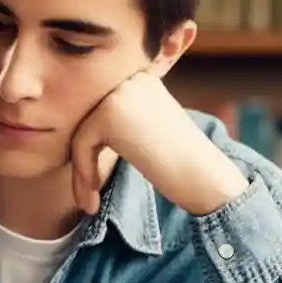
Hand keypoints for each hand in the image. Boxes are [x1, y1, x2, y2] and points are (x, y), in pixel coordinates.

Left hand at [71, 70, 248, 216]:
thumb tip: (77, 131)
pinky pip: (81, 144)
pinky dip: (84, 175)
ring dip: (81, 172)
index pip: (99, 112)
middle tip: (87, 196)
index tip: (93, 183)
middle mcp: (131, 78)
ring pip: (81, 134)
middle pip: (87, 121)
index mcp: (141, 79)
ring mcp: (121, 92)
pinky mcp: (111, 111)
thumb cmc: (178, 164)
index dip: (91, 149)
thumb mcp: (146, 132)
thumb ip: (118, 124)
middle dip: (83, 161)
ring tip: (89, 204)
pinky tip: (93, 201)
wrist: (204, 178)